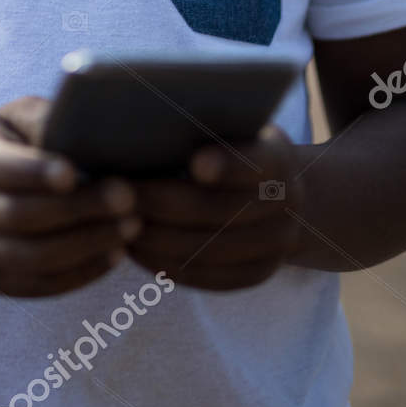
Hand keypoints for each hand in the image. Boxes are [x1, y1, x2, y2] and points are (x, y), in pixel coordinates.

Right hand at [0, 95, 141, 296]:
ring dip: (87, 244)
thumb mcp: (18, 118)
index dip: (34, 173)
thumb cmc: (7, 144)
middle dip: (77, 210)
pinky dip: (81, 273)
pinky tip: (114, 252)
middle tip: (127, 198)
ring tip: (131, 226)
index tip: (74, 173)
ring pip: (32, 258)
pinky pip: (39, 286)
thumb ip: (46, 120)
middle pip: (18, 216)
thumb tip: (91, 130)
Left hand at [127, 125, 305, 290]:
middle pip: (220, 211)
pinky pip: (208, 278)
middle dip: (163, 204)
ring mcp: (277, 245)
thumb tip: (140, 129)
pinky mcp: (257, 274)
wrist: (276, 192)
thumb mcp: (229, 128)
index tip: (195, 163)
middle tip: (119, 195)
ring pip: (209, 250)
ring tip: (117, 224)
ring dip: (157, 239)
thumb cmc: (230, 148)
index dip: (230, 165)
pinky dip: (167, 265)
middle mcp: (287, 204)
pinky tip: (135, 250)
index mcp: (280, 160)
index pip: (258, 163)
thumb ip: (200, 130)